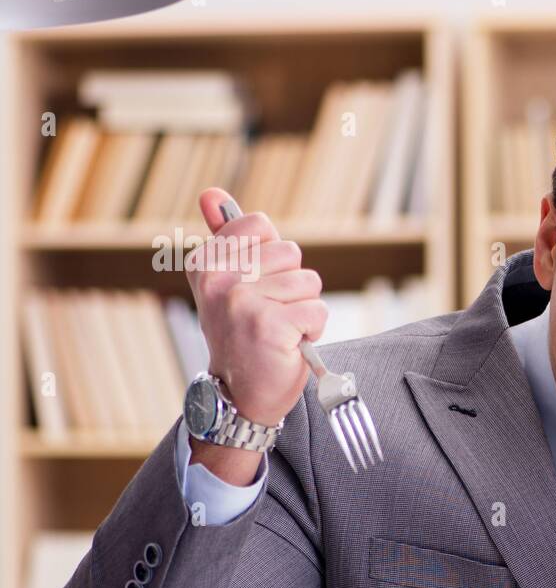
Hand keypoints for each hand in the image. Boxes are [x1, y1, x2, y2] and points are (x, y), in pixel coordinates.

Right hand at [185, 188, 326, 482]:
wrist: (241, 394)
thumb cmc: (243, 335)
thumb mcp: (229, 282)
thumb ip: (226, 237)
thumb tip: (212, 193)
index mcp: (206, 263)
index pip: (261, 225)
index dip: (273, 257)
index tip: (255, 286)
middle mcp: (219, 280)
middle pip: (291, 253)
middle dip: (292, 285)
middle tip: (269, 315)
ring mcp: (243, 303)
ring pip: (308, 282)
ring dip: (304, 310)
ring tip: (279, 331)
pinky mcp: (270, 326)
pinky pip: (317, 310)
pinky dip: (312, 330)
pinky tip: (289, 345)